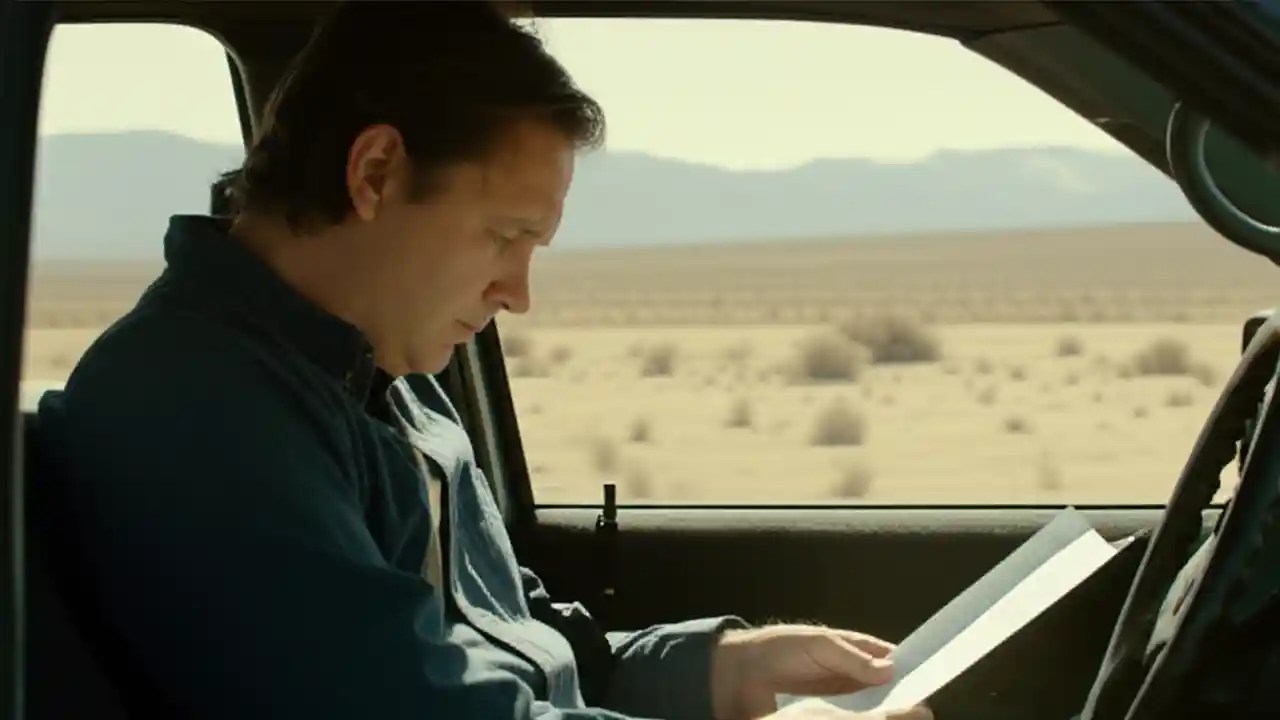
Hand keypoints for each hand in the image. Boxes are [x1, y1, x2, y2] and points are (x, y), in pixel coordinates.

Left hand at [711, 624, 929, 719]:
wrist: (738, 676)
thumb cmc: (778, 649)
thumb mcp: (818, 645)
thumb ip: (851, 658)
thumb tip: (890, 669)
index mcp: (852, 650)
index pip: (890, 659)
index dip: (910, 668)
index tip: (930, 680)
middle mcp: (851, 677)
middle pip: (886, 689)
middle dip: (903, 697)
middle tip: (921, 709)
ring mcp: (840, 700)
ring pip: (873, 709)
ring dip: (886, 713)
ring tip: (904, 716)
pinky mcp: (825, 718)